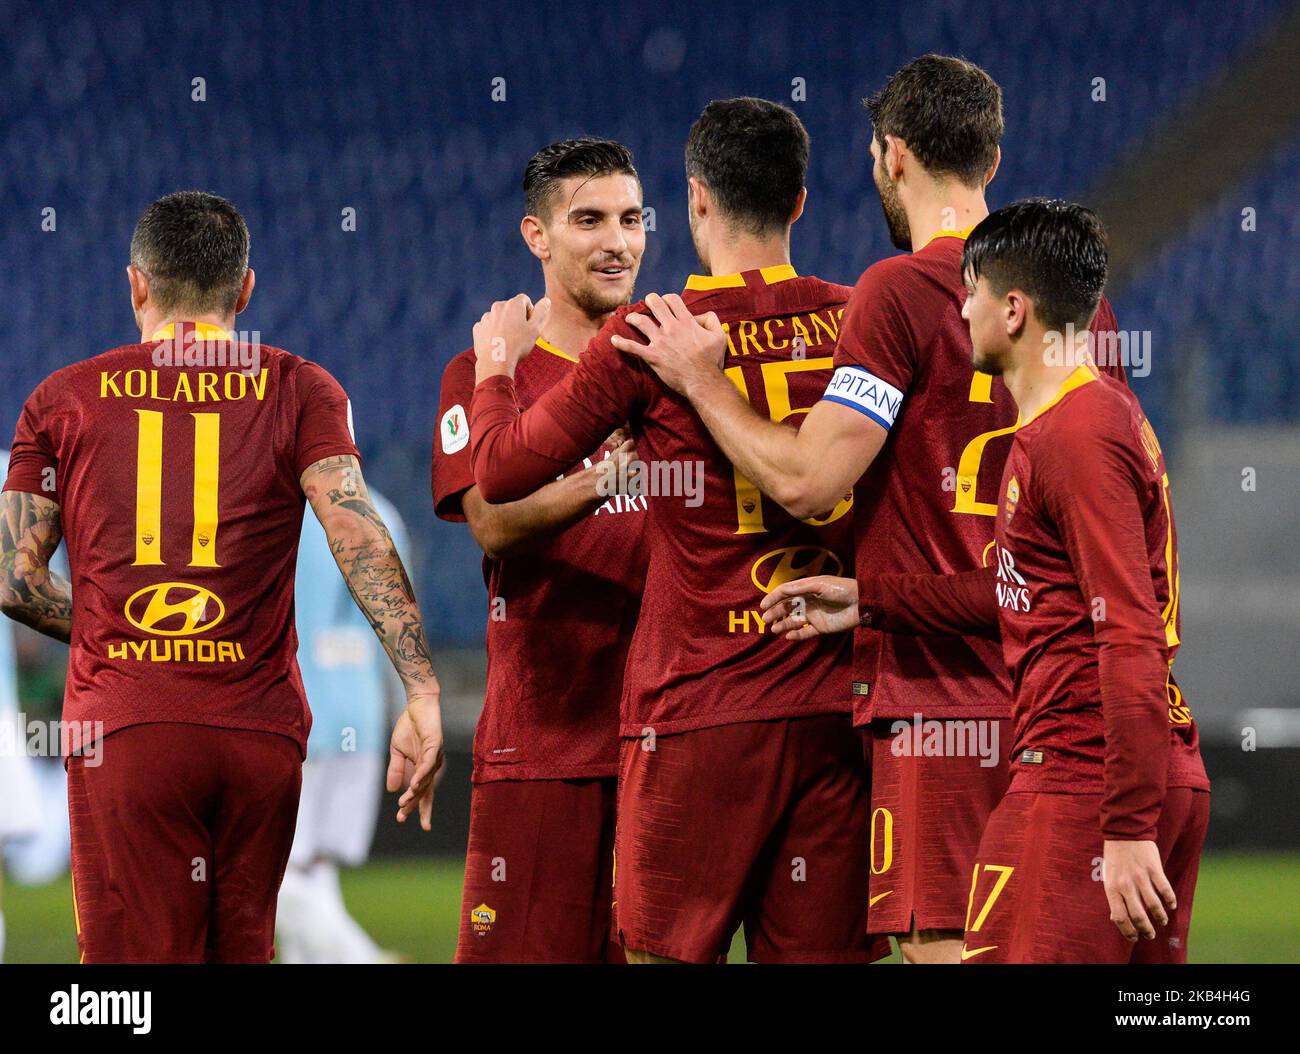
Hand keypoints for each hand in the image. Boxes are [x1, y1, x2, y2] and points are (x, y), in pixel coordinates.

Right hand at [387, 691, 444, 830]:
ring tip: (403, 804)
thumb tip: (391, 790)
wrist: (417, 704)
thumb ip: (396, 769)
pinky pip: (428, 764)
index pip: (421, 792)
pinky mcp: (435, 745)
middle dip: (415, 806)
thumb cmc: (409, 726)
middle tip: (402, 818)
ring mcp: (435, 756)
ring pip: (425, 780)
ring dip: (414, 792)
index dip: (413, 806)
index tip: (401, 819)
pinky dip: (422, 775)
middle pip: (425, 791)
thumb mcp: (397, 751)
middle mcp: (432, 766)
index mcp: (423, 768)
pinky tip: (414, 785)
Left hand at [473, 294, 550, 381]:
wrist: (497, 361)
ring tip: (508, 340)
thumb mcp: (535, 329)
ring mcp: (486, 317)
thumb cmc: (518, 345)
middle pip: (510, 308)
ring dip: (504, 325)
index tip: (530, 325)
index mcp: (513, 304)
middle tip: (520, 334)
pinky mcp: (478, 328)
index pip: (525, 300)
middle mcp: (497, 306)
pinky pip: (488, 327)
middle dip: (516, 318)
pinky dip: (492, 332)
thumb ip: (541, 312)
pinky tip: (497, 343)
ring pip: (498, 318)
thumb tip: (546, 300)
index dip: (530, 312)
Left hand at [609, 292, 726, 395]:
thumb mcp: (719, 336)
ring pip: (641, 322)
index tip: (666, 302)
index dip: (668, 298)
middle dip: (650, 301)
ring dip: (633, 318)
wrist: (703, 381)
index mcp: (686, 322)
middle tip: (648, 304)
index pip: (673, 300)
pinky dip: (621, 343)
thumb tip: (700, 316)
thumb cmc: (712, 361)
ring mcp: (660, 342)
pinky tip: (613, 340)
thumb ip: (711, 320)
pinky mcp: (652, 356)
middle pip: (655, 305)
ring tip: (629, 318)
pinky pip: (632, 348)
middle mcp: (671, 328)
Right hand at [759, 575, 859, 639]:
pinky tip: (788, 636)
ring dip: (783, 624)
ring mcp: (814, 615)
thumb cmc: (840, 589)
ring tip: (774, 629)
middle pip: (787, 608)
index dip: (773, 598)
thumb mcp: (819, 584)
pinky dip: (796, 635)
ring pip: (793, 621)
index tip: (763, 606)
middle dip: (775, 613)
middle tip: (764, 619)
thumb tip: (781, 591)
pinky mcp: (820, 628)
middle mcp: (808, 602)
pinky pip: (805, 633)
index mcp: (806, 589)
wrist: (861, 603)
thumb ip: (799, 588)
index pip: (785, 593)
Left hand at [1102, 839, 1176, 941]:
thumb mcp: (1108, 877)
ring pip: (1154, 905)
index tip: (1134, 938)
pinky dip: (1170, 901)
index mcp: (1112, 887)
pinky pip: (1165, 890)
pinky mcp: (1154, 869)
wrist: (1124, 832)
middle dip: (1146, 930)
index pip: (1119, 916)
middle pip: (1138, 915)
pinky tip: (1171, 905)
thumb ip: (1114, 897)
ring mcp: (1140, 876)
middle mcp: (1126, 884)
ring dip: (1160, 917)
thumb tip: (1116, 919)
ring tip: (1162, 921)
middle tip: (1151, 935)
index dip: (1128, 931)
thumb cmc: (1115, 858)